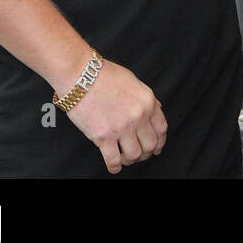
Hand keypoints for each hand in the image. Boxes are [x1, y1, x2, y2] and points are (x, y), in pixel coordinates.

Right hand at [62, 57, 166, 174]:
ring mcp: (121, 127)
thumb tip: (156, 108)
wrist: (81, 76)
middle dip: (146, 153)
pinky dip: (115, 166)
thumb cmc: (104, 75)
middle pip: (150, 144)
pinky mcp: (103, 137)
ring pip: (134, 155)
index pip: (161, 128)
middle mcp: (138, 116)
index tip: (156, 147)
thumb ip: (146, 97)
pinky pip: (113, 160)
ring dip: (131, 160)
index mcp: (147, 102)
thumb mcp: (134, 81)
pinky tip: (114, 166)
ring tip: (125, 158)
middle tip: (139, 154)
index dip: (160, 141)